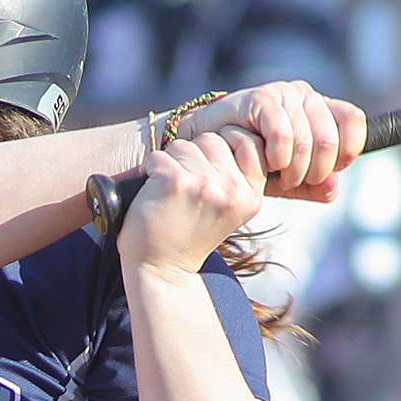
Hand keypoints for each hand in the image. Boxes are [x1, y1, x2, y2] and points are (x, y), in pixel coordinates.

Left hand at [120, 129, 262, 276]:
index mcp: (251, 195)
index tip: (209, 172)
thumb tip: (231, 130)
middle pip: (213, 139)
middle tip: (186, 190)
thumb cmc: (189, 234)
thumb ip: (235, 176)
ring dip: (171, 163)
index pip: (249, 142)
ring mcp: (206, 184)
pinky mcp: (175, 182)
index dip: (224, 147)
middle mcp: (233, 189)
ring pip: (184, 145)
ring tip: (171, 194)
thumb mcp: (228, 209)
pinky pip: (158, 156)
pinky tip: (154, 195)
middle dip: (194, 156)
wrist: (162, 270)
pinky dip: (149, 172)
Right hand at [169, 81, 365, 201]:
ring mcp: (284, 94)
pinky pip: (283, 134)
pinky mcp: (262, 98)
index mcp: (320, 109)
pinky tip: (267, 164)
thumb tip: (333, 187)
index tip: (327, 173)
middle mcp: (306, 96)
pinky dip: (278, 158)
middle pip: (331, 139)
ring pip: (307, 141)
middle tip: (295, 182)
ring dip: (294, 171)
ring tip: (279, 177)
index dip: (347, 152)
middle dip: (315, 172)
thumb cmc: (252, 162)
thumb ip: (315, 186)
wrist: (208, 149)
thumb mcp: (290, 180)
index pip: (353, 121)